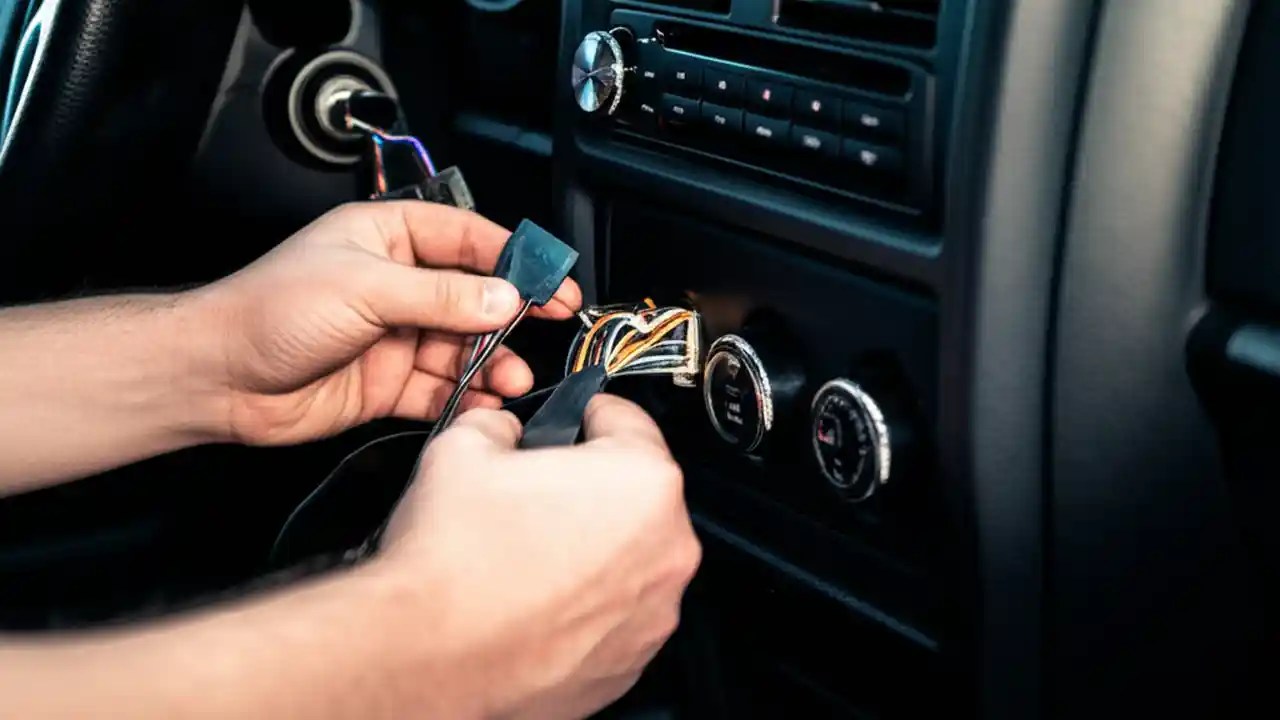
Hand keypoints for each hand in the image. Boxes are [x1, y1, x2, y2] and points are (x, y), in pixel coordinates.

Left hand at [192, 201, 580, 445]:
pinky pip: (440, 389)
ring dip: (492, 363)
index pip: (467, 239)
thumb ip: (441, 296)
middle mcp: (396, 284)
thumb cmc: (270, 310)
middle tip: (550, 327)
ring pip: (462, 347)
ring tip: (510, 379)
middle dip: (511, 316)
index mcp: (388, 239)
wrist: (217, 378)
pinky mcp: (387, 383)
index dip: (514, 257)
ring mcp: (394, 335)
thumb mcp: (365, 289)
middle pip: (473, 297)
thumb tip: (505, 297)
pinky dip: (464, 399)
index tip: (551, 280)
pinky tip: (482, 406)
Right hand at [377, 395, 701, 718]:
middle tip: (531, 496)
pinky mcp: (632, 659)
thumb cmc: (453, 561)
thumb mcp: (464, 447)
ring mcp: (654, 611)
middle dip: (587, 487)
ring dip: (589, 547)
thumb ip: (502, 424)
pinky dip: (584, 601)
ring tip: (527, 553)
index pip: (625, 419)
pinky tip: (535, 599)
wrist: (426, 660)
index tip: (564, 424)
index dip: (582, 415)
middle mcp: (667, 548)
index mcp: (643, 480)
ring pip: (628, 555)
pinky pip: (616, 611)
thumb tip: (505, 432)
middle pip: (633, 492)